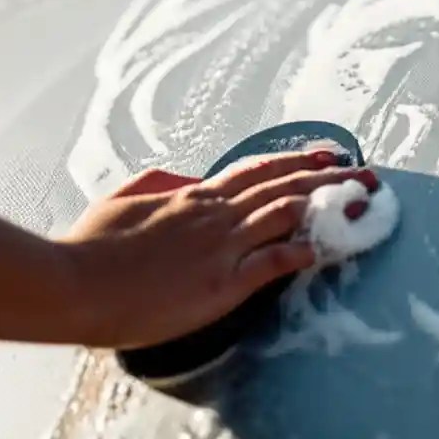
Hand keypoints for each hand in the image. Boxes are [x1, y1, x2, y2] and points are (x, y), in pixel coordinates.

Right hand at [57, 151, 379, 347]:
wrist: (75, 285)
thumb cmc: (91, 246)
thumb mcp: (122, 199)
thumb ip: (158, 184)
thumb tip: (185, 180)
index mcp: (193, 196)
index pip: (256, 170)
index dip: (295, 161)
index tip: (326, 154)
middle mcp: (215, 214)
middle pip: (283, 186)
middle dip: (328, 177)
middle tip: (363, 173)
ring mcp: (221, 248)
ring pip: (286, 214)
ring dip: (327, 206)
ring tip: (360, 201)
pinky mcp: (221, 284)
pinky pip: (273, 263)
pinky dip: (304, 253)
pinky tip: (328, 248)